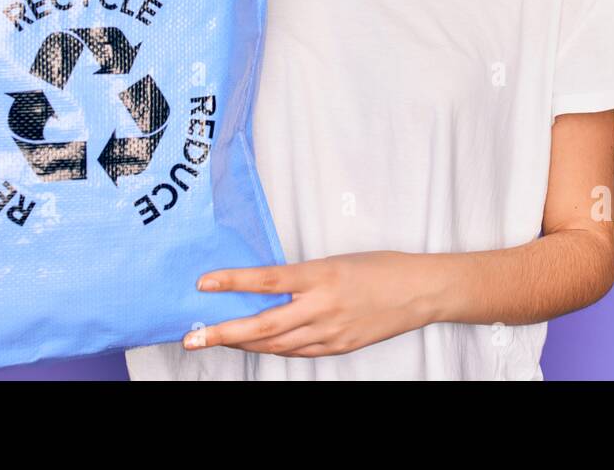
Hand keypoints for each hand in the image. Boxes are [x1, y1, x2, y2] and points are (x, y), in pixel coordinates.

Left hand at [183, 251, 433, 357]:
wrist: (421, 291)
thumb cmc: (380, 267)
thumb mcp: (336, 261)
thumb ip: (301, 277)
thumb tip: (263, 286)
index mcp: (322, 275)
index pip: (267, 279)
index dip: (233, 282)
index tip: (203, 283)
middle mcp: (323, 306)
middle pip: (263, 324)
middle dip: (223, 332)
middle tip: (192, 336)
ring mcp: (331, 332)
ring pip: (275, 344)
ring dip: (242, 342)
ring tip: (215, 338)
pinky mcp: (338, 347)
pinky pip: (297, 352)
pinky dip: (273, 348)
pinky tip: (257, 343)